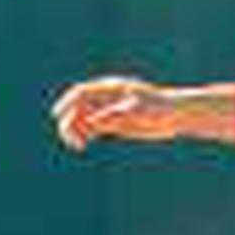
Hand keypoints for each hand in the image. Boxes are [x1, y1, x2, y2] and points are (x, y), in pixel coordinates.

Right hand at [50, 75, 182, 150]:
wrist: (176, 115)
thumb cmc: (159, 108)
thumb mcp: (137, 111)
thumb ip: (114, 115)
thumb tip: (91, 121)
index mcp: (110, 88)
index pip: (81, 93)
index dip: (67, 103)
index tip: (59, 115)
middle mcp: (106, 99)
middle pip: (78, 107)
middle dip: (70, 121)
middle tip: (70, 138)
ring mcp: (109, 111)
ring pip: (82, 119)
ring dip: (74, 130)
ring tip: (76, 145)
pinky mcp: (113, 124)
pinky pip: (91, 128)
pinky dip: (82, 135)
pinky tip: (81, 145)